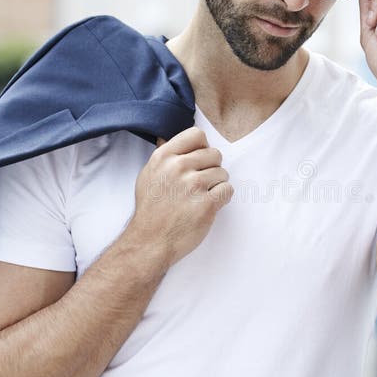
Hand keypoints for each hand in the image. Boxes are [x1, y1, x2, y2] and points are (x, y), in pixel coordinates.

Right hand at [129, 127, 232, 266]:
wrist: (150, 241)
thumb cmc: (151, 210)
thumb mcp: (148, 175)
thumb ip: (164, 157)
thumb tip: (169, 138)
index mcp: (163, 157)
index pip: (196, 135)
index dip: (202, 147)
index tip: (199, 160)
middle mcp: (178, 167)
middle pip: (214, 154)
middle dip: (212, 168)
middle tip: (200, 185)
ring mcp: (193, 185)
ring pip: (223, 172)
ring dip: (217, 185)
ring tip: (201, 197)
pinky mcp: (207, 204)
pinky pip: (228, 189)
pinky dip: (222, 198)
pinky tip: (209, 205)